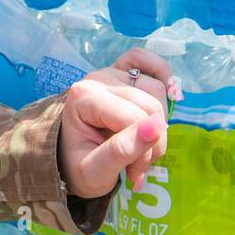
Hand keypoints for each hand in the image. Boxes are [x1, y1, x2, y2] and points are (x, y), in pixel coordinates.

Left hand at [57, 47, 176, 200]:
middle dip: (152, 142)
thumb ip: (122, 151)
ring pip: (156, 90)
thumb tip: (155, 127)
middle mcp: (97, 78)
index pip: (134, 118)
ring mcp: (110, 72)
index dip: (144, 150)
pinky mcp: (120, 71)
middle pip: (150, 104)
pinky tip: (165, 95)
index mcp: (84, 97)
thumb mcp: (95, 172)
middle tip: (138, 167)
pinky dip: (161, 73)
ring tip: (142, 147)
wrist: (69, 159)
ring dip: (158, 124)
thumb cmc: (79, 166)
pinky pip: (145, 59)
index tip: (133, 175)